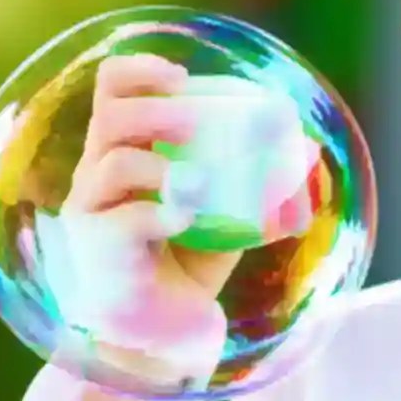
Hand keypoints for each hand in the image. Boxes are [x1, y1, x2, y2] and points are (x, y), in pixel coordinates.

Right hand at [37, 54, 242, 395]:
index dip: (140, 69)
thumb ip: (261, 182)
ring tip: (201, 183)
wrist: (164, 331)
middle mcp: (97, 175)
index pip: (111, 90)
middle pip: (110, 115)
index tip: (182, 77)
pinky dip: (159, 212)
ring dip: (163, 163)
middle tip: (199, 122)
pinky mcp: (99, 253)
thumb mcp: (232, 214)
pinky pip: (123, 220)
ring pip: (113, 163)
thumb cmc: (188, 261)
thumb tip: (308, 147)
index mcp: (122, 151)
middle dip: (160, 109)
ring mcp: (92, 214)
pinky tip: (185, 219)